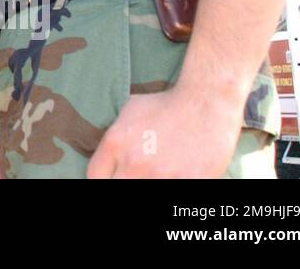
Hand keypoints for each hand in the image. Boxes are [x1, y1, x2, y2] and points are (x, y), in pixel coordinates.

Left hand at [87, 86, 241, 177]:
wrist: (204, 102)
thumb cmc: (165, 103)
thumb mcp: (129, 110)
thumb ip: (114, 135)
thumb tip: (106, 154)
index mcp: (115, 143)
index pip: (94, 177)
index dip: (104, 179)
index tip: (114, 176)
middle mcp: (133, 162)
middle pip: (115, 188)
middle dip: (124, 182)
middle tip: (138, 176)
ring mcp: (160, 175)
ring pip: (144, 192)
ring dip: (150, 184)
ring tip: (158, 175)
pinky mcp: (187, 181)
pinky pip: (173, 198)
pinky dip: (173, 185)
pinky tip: (177, 177)